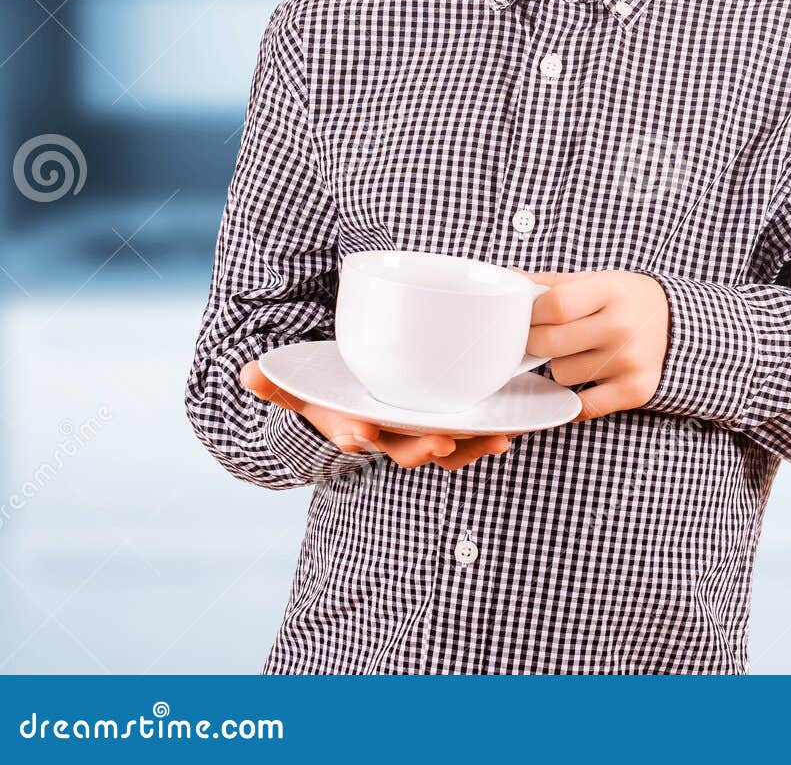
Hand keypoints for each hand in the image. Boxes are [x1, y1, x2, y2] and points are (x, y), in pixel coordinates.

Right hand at [239, 359, 517, 470]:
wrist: (361, 406)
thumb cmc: (333, 393)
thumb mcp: (306, 386)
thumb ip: (279, 381)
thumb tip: (246, 373)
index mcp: (351, 424)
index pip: (347, 432)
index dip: (352, 434)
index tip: (357, 435)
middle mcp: (387, 437)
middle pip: (404, 448)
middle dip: (421, 447)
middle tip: (440, 440)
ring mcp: (419, 436)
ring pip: (445, 447)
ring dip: (470, 447)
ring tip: (496, 440)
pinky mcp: (451, 427)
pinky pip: (472, 438)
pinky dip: (491, 436)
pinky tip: (514, 431)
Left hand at [521, 270, 668, 420]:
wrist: (676, 324)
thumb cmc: (626, 300)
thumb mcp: (596, 281)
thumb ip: (552, 283)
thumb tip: (510, 276)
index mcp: (610, 291)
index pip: (553, 305)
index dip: (533, 314)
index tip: (533, 317)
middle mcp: (622, 325)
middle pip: (549, 343)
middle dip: (537, 343)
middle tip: (547, 338)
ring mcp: (630, 360)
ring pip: (561, 375)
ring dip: (562, 367)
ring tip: (582, 354)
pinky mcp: (636, 390)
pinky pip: (583, 406)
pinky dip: (576, 399)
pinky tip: (585, 380)